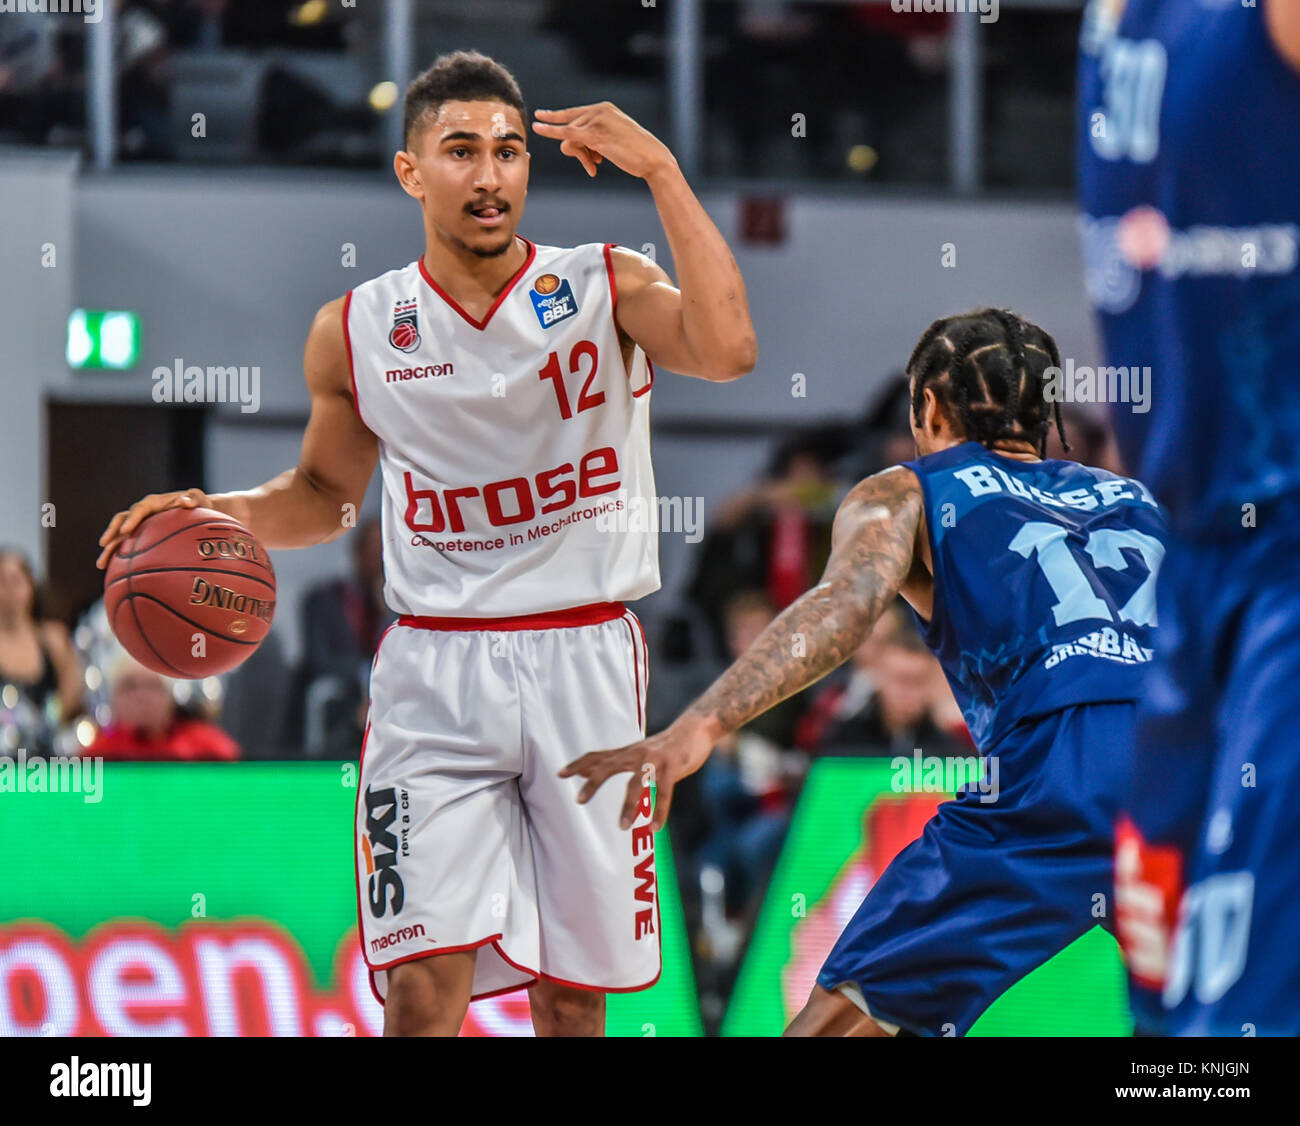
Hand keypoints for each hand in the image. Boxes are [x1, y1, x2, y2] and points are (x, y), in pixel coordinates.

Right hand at [96, 487, 211, 568]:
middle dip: (111, 533)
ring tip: (101, 564)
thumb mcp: (198, 499)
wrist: (196, 510)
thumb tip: (186, 501)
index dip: (131, 520)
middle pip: (121, 522)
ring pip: (120, 536)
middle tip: (104, 545)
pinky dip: (120, 556)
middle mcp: (142, 513)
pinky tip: (115, 573)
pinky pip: (128, 545)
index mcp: (153, 503)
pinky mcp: (141, 535)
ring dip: (110, 548)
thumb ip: (193, 498)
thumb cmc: (198, 504)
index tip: (125, 531)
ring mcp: (140, 524)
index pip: (139, 509)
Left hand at [532, 102, 676, 180]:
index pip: (574, 113)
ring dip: (580, 157)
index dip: (556, 117)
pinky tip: (537, 127)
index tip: (541, 116)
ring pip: (571, 139)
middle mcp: (598, 110)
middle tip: (594, 164)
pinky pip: (567, 134)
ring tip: (596, 165)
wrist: (653, 158)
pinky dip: (550, 130)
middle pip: (571, 130)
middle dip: (579, 151)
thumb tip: (568, 145)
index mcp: (603, 108)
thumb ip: (590, 138)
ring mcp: (597, 121)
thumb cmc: (635, 152)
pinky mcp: (596, 135)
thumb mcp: (611, 140)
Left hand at [560, 714, 716, 831]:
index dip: (578, 764)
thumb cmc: (664, 746)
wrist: (695, 729)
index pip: (597, 756)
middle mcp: (637, 754)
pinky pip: (664, 792)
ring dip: (628, 805)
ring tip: (622, 827)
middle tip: (579, 800)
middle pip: (608, 766)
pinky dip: (659, 811)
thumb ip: (612, 761)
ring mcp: (654, 760)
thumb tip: (583, 770)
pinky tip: (655, 827)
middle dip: (593, 783)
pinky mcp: (672, 767)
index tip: (559, 774)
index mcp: (627, 752)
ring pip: (636, 782)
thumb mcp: (635, 752)